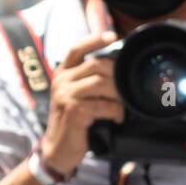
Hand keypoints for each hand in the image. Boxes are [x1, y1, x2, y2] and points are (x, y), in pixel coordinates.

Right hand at [40, 30, 122, 176]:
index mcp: (63, 74)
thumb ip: (89, 81)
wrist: (58, 149)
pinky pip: (103, 104)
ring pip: (101, 82)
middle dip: (117, 76)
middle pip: (96, 65)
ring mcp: (65, 95)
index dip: (94, 40)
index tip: (112, 35)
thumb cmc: (74, 122)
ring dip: (118, 95)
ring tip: (121, 106)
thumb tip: (117, 70)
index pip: (76, 49)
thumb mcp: (76, 96)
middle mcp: (61, 81)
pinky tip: (116, 118)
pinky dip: (115, 111)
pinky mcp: (73, 110)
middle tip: (126, 90)